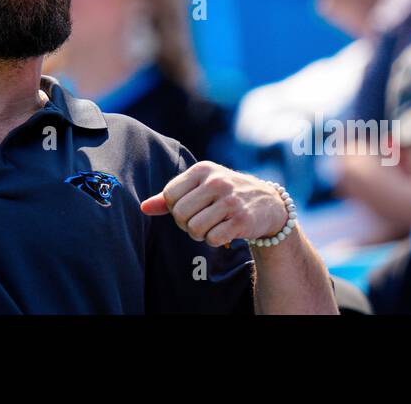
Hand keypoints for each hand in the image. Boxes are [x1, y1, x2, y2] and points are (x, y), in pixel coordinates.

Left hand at [140, 161, 288, 248]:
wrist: (268, 203)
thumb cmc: (224, 194)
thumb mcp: (199, 187)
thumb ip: (169, 197)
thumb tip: (142, 208)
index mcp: (202, 170)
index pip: (169, 195)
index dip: (174, 208)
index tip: (188, 209)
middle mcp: (216, 181)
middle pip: (180, 214)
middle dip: (186, 224)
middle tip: (199, 221)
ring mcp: (231, 200)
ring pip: (195, 228)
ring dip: (199, 234)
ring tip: (211, 227)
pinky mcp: (242, 220)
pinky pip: (213, 238)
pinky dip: (214, 240)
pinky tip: (224, 232)